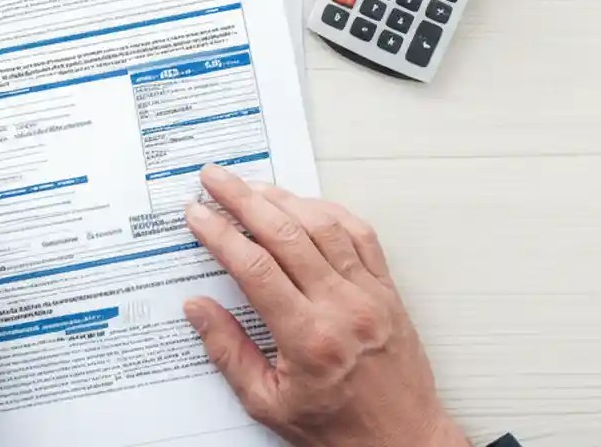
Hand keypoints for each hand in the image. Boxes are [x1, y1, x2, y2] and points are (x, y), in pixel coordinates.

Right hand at [183, 165, 468, 446]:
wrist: (403, 441)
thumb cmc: (339, 428)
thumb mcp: (268, 403)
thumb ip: (228, 352)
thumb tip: (197, 309)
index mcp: (308, 338)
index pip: (255, 268)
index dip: (220, 234)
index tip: (197, 215)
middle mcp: (342, 308)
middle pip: (285, 234)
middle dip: (242, 199)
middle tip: (214, 179)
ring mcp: (369, 295)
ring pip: (322, 226)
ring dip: (283, 198)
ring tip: (252, 185)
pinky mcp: (388, 291)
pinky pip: (361, 235)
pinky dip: (330, 211)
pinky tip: (306, 203)